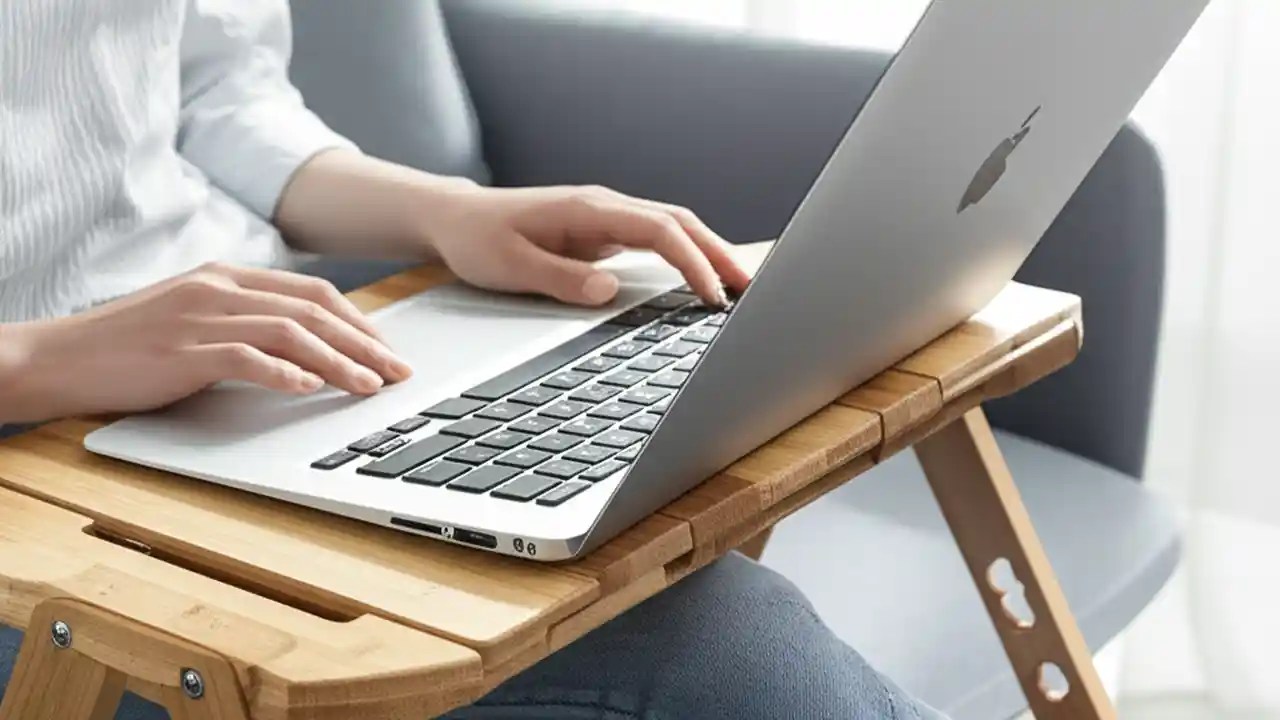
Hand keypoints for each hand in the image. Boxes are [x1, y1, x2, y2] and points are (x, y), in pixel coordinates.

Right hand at [0, 264, 410, 422]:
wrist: (60, 356)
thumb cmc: (132, 345)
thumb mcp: (196, 319)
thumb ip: (247, 322)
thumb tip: (308, 350)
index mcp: (228, 276)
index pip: (313, 293)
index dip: (359, 321)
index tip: (387, 350)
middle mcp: (220, 288)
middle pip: (314, 311)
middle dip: (364, 342)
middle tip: (397, 373)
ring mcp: (201, 317)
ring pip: (290, 332)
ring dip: (339, 361)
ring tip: (369, 386)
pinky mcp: (182, 351)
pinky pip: (245, 357)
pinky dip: (283, 373)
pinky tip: (309, 389)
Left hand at [424, 185, 752, 306]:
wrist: (456, 220)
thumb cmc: (478, 240)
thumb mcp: (509, 265)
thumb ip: (559, 278)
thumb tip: (608, 290)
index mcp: (587, 209)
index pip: (659, 229)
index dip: (692, 261)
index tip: (712, 294)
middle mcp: (604, 208)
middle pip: (680, 222)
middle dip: (720, 253)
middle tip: (753, 290)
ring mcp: (607, 219)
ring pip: (674, 228)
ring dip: (709, 254)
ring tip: (741, 289)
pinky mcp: (604, 235)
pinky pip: (658, 241)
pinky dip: (688, 257)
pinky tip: (703, 281)